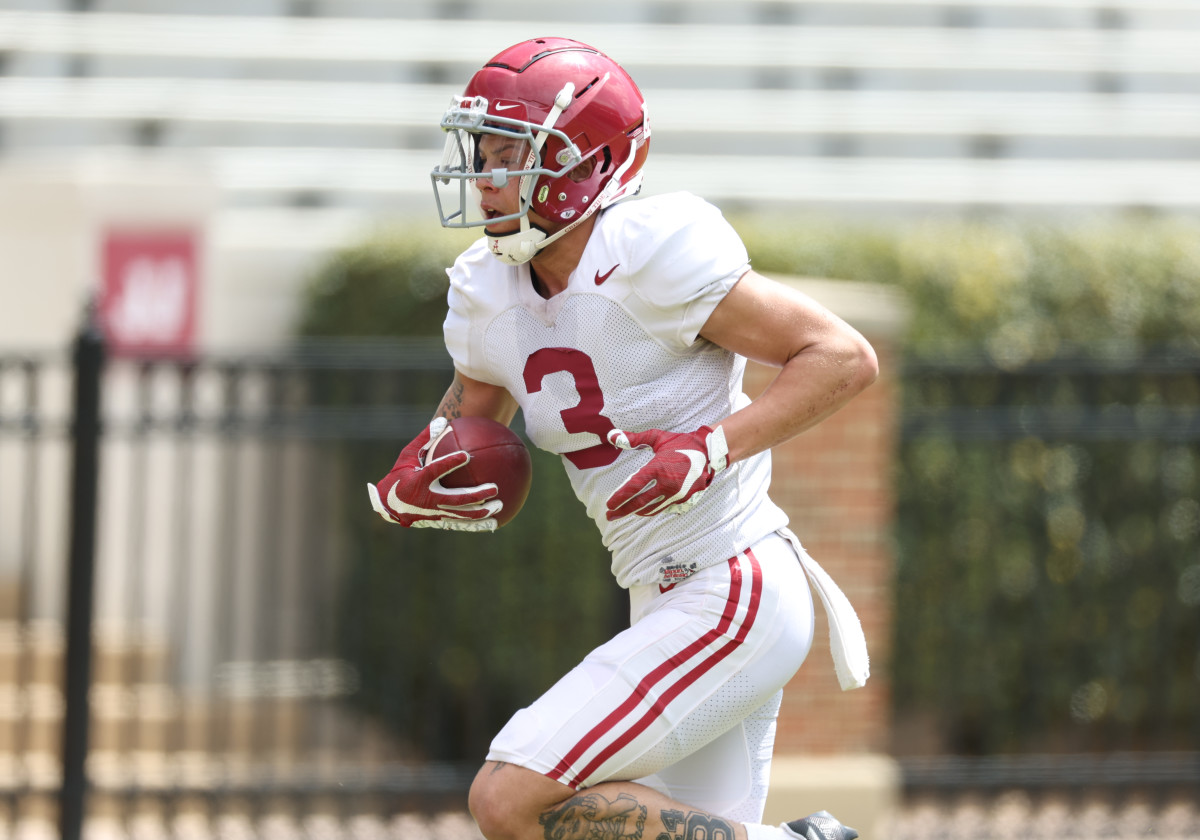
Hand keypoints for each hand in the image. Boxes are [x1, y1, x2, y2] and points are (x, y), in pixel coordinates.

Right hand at [367, 417, 501, 531]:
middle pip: (456, 499)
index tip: (466, 455)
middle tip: (494, 488)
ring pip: (461, 515)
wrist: (388, 505)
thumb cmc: (400, 475)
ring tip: (499, 506)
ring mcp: (434, 514)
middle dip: (476, 495)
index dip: (450, 463)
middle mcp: (427, 499)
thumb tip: (443, 420)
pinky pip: (461, 523)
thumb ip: (425, 439)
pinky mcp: (438, 521)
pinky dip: (477, 524)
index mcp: (418, 481)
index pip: (436, 471)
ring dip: (481, 512)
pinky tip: (494, 522)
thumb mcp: (407, 455)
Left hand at [604, 425, 728, 519]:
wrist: (709, 452)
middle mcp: (667, 484)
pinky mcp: (683, 499)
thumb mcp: (657, 437)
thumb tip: (612, 436)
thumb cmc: (681, 443)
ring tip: (623, 513)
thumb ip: (633, 438)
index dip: (619, 497)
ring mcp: (676, 493)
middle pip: (639, 503)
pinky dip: (650, 510)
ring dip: (636, 512)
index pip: (634, 487)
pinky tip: (642, 510)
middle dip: (622, 510)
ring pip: (651, 508)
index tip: (609, 504)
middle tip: (610, 515)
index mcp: (658, 468)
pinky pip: (663, 508)